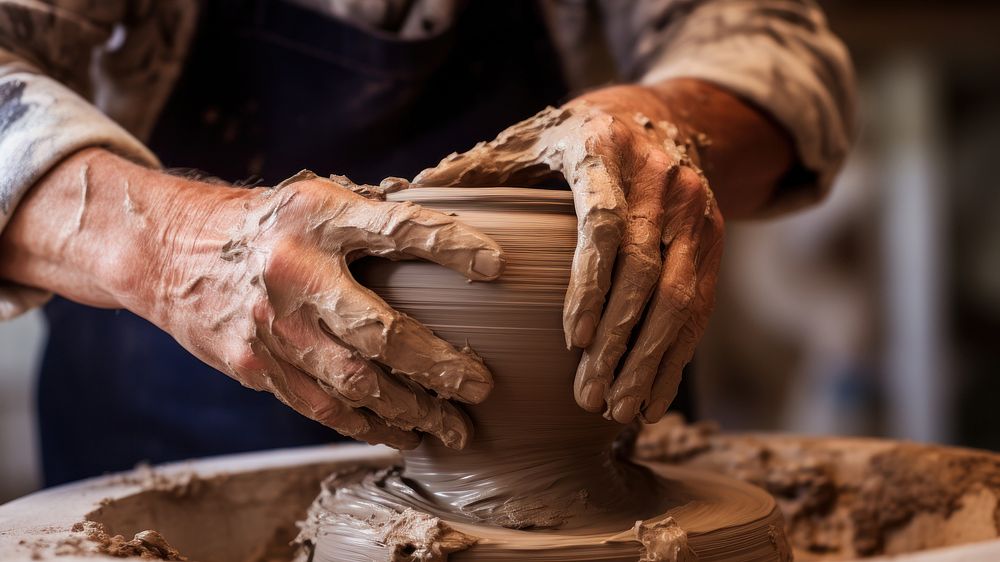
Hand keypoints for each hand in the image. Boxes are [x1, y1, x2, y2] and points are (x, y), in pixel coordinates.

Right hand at [0, 150, 505, 449]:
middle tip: (481, 385)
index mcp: (316, 217)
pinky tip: (402, 434)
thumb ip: (370, 221)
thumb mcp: (312, 200)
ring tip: (456, 428)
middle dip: (439, 365)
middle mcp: (294, 272)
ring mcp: (272, 326)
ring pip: (355, 383)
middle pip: (380, 331)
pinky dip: (368, 425)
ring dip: (413, 411)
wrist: (167, 252)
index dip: (452, 247)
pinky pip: (322, 406)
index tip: (499, 268)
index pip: (398, 229)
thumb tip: (450, 241)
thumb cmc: (262, 223)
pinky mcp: (255, 366)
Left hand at [414, 84, 725, 423]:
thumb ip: (474, 169)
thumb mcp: (524, 140)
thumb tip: (405, 197)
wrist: (659, 118)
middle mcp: (659, 178)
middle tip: (590, 398)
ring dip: (649, 360)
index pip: (602, 222)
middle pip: (645, 271)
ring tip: (618, 411)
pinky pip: (701, 308)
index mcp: (603, 150)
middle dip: (618, 342)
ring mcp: (694, 211)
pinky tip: (651, 400)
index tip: (573, 339)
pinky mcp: (712, 241)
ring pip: (680, 297)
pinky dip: (676, 358)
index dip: (590, 283)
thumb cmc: (570, 139)